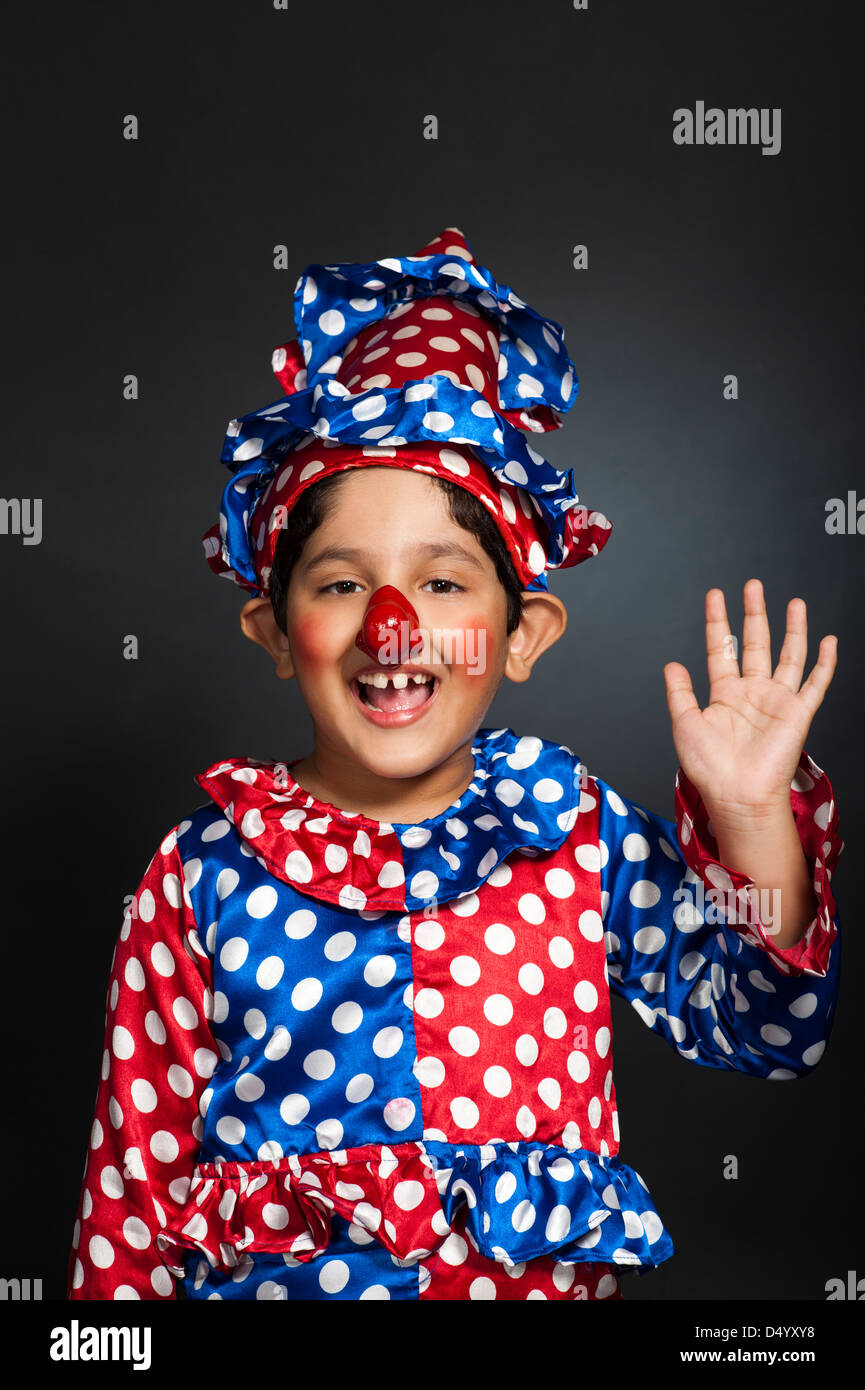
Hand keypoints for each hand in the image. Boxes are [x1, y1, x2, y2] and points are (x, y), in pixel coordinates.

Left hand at [663, 579, 837, 826]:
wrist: (737, 796)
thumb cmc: (710, 768)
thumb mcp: (685, 725)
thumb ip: (680, 693)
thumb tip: (671, 664)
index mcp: (724, 695)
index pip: (722, 648)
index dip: (718, 621)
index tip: (715, 595)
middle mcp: (752, 693)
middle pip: (756, 643)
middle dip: (754, 614)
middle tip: (752, 586)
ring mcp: (777, 701)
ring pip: (788, 655)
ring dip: (792, 628)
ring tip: (794, 601)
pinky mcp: (798, 713)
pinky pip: (815, 684)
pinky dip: (824, 662)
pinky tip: (829, 641)